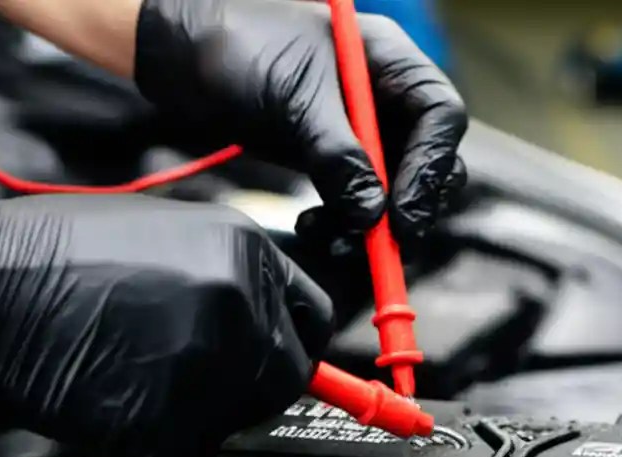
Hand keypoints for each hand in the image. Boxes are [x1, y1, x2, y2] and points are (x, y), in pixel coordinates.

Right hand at [0, 183, 333, 456]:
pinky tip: (116, 405)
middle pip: (286, 376)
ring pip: (237, 420)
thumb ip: (226, 277)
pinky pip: (188, 454)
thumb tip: (261, 316)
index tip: (273, 357)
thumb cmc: (49, 254)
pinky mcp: (168, 425)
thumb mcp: (165, 233)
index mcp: (245, 253)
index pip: (312, 316)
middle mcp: (240, 310)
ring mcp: (208, 371)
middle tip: (194, 379)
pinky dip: (158, 446)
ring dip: (200, 414)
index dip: (288, 341)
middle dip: (249, 385)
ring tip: (138, 380)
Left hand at [134, 0, 467, 241]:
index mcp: (391, 62)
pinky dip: (342, 222)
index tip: (402, 215)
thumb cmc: (240, 49)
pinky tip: (311, 227)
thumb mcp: (295, 101)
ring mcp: (359, 130)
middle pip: (428, 160)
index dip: (430, 168)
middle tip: (381, 242)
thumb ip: (339, 157)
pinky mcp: (330, 158)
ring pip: (392, 190)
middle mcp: (385, 97)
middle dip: (407, 205)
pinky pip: (355, 200)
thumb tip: (372, 215)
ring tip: (334, 239)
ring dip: (370, 224)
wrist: (181, 54)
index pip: (440, 117)